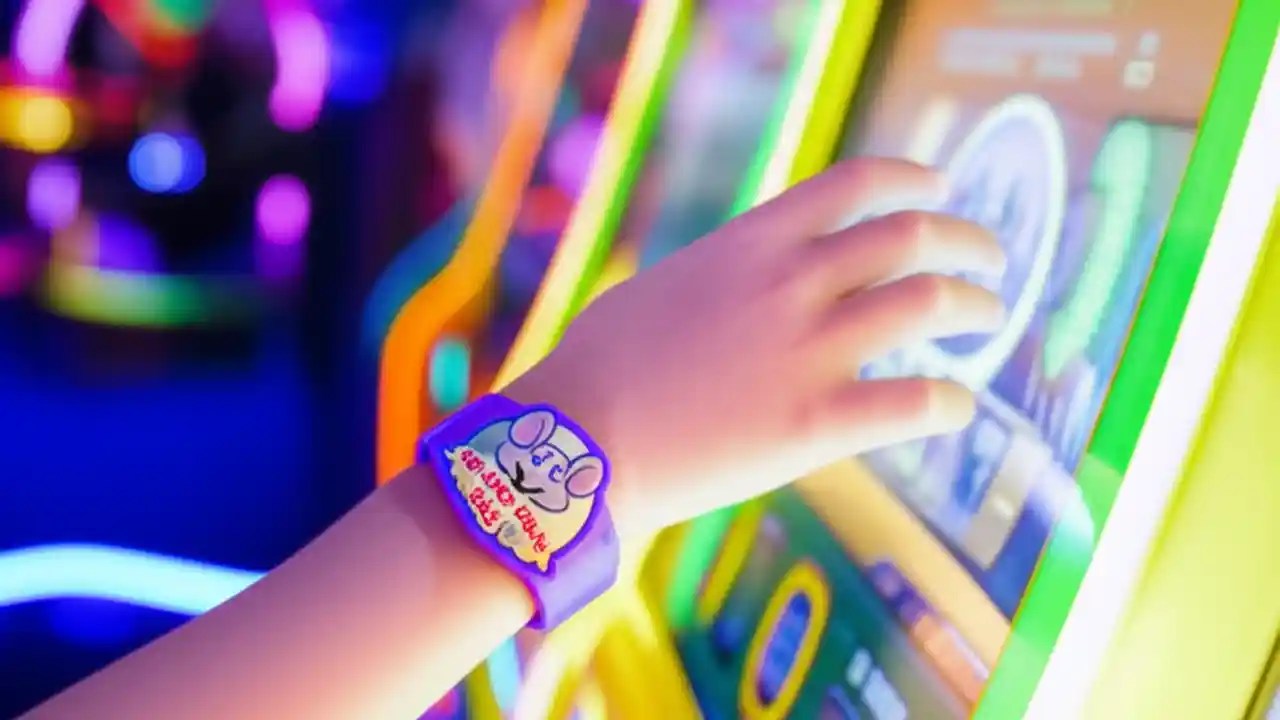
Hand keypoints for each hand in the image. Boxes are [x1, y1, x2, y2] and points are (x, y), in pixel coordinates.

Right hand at [506, 158, 1005, 538]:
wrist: (575, 442)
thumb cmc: (599, 367)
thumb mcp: (664, 287)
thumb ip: (727, 275)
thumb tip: (757, 283)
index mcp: (750, 241)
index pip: (857, 184)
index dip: (915, 179)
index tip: (942, 187)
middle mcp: (790, 282)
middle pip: (913, 236)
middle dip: (967, 242)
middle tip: (989, 261)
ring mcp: (807, 351)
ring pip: (930, 305)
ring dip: (975, 309)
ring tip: (986, 321)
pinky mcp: (814, 425)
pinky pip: (916, 404)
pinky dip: (952, 403)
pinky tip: (957, 408)